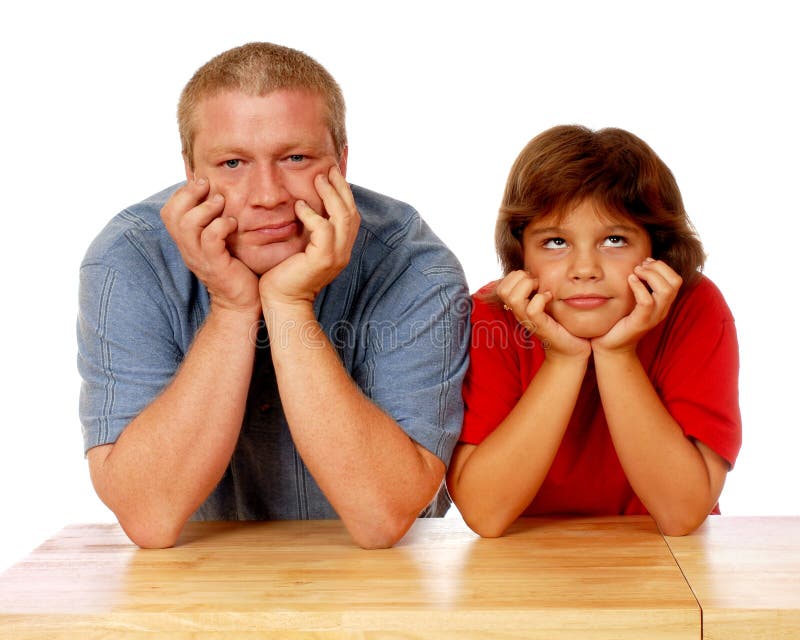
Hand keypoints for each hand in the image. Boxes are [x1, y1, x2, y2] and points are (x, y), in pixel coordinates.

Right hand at [161, 178, 259, 312]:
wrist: (242, 302)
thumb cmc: (236, 268)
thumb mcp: (221, 241)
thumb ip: (215, 221)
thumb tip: (219, 193)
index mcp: (187, 241)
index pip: (169, 211)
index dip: (182, 193)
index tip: (202, 183)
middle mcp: (188, 249)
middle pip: (172, 214)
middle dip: (189, 193)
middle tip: (208, 185)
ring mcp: (200, 258)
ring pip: (188, 225)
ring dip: (206, 207)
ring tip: (221, 202)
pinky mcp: (215, 265)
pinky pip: (210, 239)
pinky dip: (221, 225)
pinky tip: (233, 223)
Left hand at [259, 165, 359, 308]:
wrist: (282, 301)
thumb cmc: (286, 275)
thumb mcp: (302, 247)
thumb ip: (309, 230)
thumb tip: (304, 204)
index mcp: (340, 249)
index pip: (351, 216)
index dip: (344, 194)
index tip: (333, 175)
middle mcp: (343, 252)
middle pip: (351, 212)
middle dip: (341, 188)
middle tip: (328, 170)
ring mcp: (335, 256)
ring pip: (342, 216)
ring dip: (330, 195)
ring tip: (318, 178)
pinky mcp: (322, 258)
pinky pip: (322, 228)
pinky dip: (311, 214)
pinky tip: (299, 205)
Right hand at [498, 270, 590, 360]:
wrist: (570, 349)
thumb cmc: (560, 324)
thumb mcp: (546, 302)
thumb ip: (538, 289)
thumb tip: (537, 271)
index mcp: (518, 307)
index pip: (502, 286)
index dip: (515, 277)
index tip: (532, 278)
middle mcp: (519, 313)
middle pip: (503, 290)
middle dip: (520, 278)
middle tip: (536, 282)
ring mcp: (528, 321)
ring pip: (513, 298)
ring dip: (528, 286)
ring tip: (541, 289)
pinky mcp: (540, 327)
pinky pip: (532, 309)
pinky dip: (541, 298)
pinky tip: (549, 298)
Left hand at [591, 258, 681, 353]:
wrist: (610, 346)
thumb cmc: (618, 320)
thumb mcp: (631, 300)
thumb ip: (639, 285)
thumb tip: (638, 263)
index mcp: (662, 303)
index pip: (676, 279)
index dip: (663, 266)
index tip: (645, 262)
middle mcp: (662, 309)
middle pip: (675, 282)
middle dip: (659, 267)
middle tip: (640, 265)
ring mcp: (653, 317)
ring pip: (665, 290)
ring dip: (650, 275)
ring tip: (635, 272)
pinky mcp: (640, 322)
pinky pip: (647, 302)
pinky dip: (639, 287)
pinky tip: (630, 280)